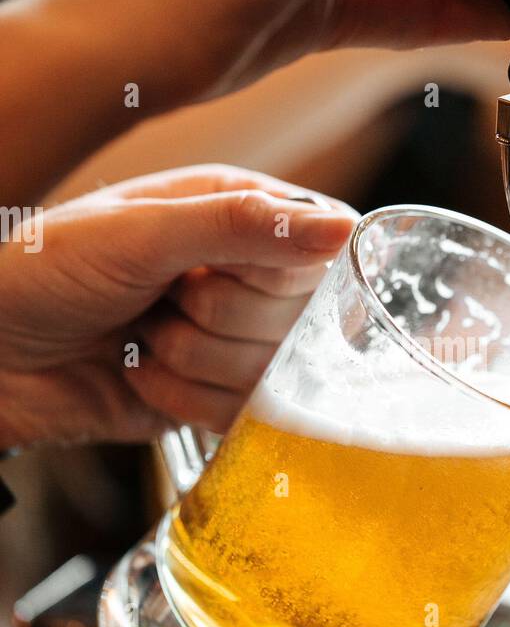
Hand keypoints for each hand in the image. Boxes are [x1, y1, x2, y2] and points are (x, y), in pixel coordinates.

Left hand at [0, 167, 355, 447]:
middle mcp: (247, 274)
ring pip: (271, 373)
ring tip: (139, 334)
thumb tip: (345, 227)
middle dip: (217, 320)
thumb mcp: (143, 232)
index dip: (280, 273)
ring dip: (190, 361)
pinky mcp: (216, 395)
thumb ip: (245, 226)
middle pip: (299, 320)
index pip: (322, 251)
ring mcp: (234, 340)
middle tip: (161, 299)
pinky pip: (241, 414)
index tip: (219, 271)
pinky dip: (182, 399)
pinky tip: (139, 371)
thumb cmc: (47, 269)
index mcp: (240, 212)